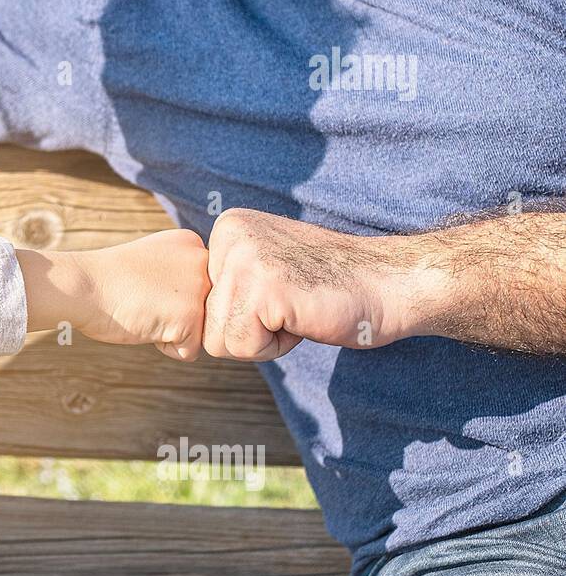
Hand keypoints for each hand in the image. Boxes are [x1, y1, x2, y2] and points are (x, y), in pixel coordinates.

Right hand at [19, 230, 211, 360]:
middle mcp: (202, 260)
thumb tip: (199, 299)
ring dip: (171, 330)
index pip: (201, 289)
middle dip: (174, 314)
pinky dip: (164, 347)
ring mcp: (198, 288)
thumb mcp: (153, 260)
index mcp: (193, 243)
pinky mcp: (191, 317)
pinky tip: (144, 323)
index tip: (144, 284)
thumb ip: (181, 271)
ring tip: (145, 308)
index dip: (170, 297)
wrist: (82, 285)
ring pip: (199, 331)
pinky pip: (189, 352)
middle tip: (143, 297)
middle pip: (204, 310)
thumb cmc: (108, 279)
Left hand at [203, 208, 425, 360]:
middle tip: (292, 305)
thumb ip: (228, 279)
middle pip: (205, 323)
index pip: (201, 301)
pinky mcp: (262, 289)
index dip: (243, 315)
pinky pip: (243, 347)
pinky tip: (304, 317)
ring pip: (219, 339)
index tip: (281, 294)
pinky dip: (277, 347)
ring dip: (262, 340)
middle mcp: (228, 236)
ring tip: (297, 309)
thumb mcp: (266, 267)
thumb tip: (185, 316)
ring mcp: (243, 260)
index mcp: (227, 228)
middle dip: (250, 331)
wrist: (390, 284)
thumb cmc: (332, 287)